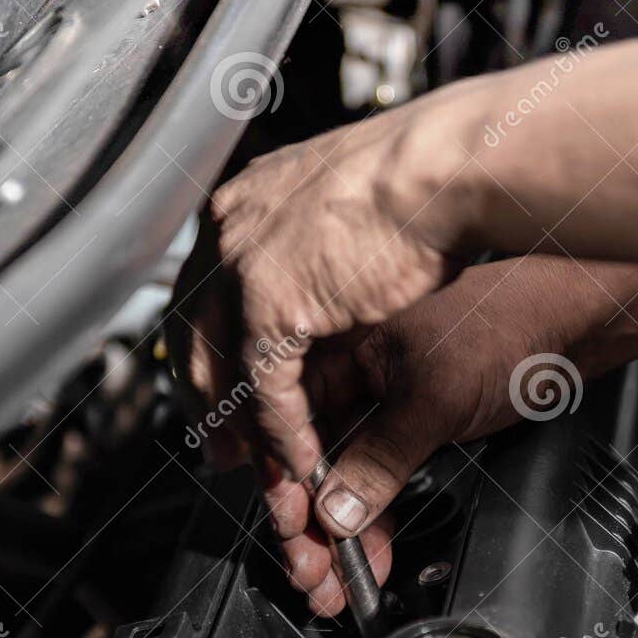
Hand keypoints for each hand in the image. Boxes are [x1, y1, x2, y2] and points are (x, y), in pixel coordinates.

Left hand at [178, 109, 463, 491]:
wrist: (442, 165)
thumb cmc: (422, 176)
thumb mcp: (349, 204)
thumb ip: (319, 243)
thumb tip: (321, 271)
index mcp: (245, 201)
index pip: (203, 293)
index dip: (210, 351)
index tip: (219, 391)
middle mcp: (230, 230)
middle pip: (195, 336)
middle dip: (208, 404)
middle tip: (223, 452)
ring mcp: (240, 265)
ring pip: (226, 370)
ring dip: (251, 432)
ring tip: (272, 473)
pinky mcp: (269, 302)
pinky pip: (264, 387)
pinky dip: (283, 433)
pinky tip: (303, 460)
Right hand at [238, 258, 637, 615]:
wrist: (585, 311)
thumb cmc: (517, 317)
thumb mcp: (435, 396)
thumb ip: (379, 459)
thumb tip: (336, 513)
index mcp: (338, 343)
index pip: (287, 426)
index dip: (284, 488)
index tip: (294, 537)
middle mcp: (352, 370)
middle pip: (308, 462)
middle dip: (308, 528)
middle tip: (313, 577)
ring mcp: (384, 398)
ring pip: (342, 479)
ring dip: (338, 536)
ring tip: (336, 585)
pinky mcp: (417, 422)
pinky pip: (379, 479)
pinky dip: (374, 519)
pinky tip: (372, 556)